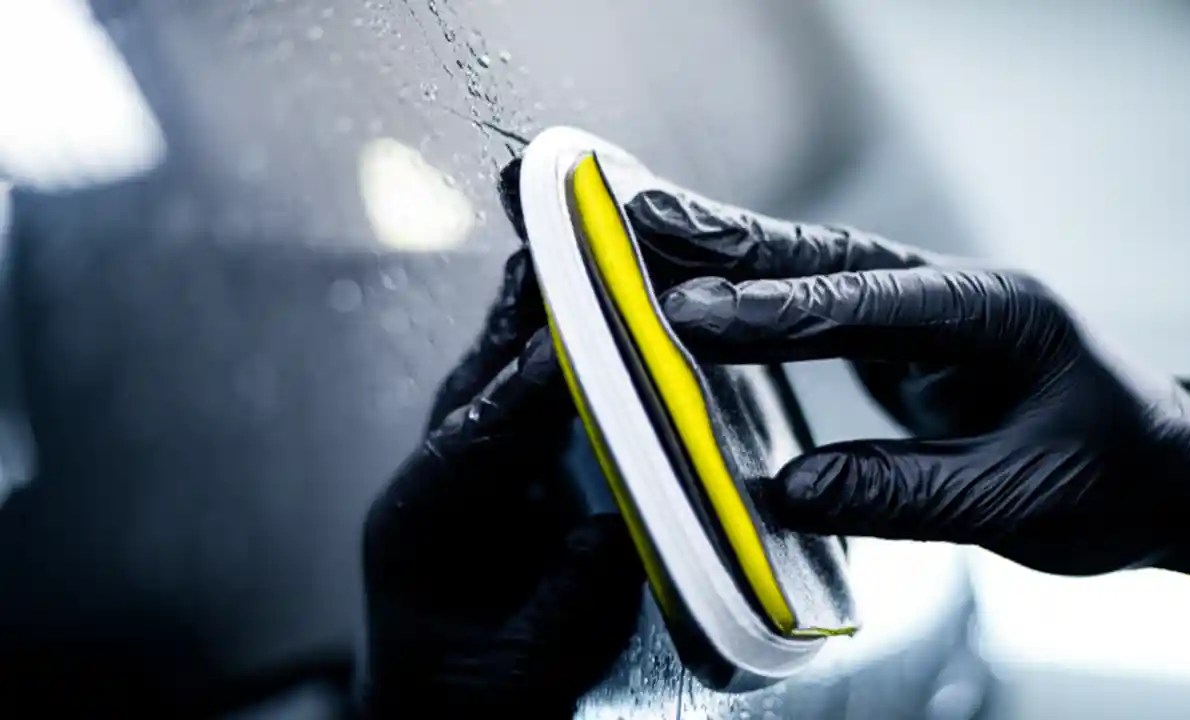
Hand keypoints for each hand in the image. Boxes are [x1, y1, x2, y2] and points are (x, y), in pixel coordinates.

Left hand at [360, 250, 642, 716]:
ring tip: (589, 245)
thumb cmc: (470, 702)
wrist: (442, 713)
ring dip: (541, 314)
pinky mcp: (503, 473)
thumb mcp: (526, 671)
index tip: (574, 338)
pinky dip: (561, 352)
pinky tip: (600, 313)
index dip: (528, 386)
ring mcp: (467, 471)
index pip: (475, 438)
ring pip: (499, 374)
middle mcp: (436, 480)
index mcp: (418, 524)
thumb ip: (573, 597)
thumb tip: (629, 522)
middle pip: (480, 378)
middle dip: (523, 310)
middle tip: (566, 233)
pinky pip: (527, 399)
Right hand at [627, 186, 1189, 583]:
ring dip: (727, 247)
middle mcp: (951, 291)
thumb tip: (787, 491)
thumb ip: (904, 493)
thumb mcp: (1020, 501)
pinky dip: (748, 287)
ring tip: (637, 224)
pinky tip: (691, 279)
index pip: (871, 301)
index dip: (777, 310)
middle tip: (634, 216)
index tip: (690, 314)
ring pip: (812, 262)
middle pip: (828, 252)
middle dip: (730, 238)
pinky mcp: (897, 334)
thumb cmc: (1109, 482)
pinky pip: (812, 300)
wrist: (1160, 471)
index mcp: (996, 313)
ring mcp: (923, 306)